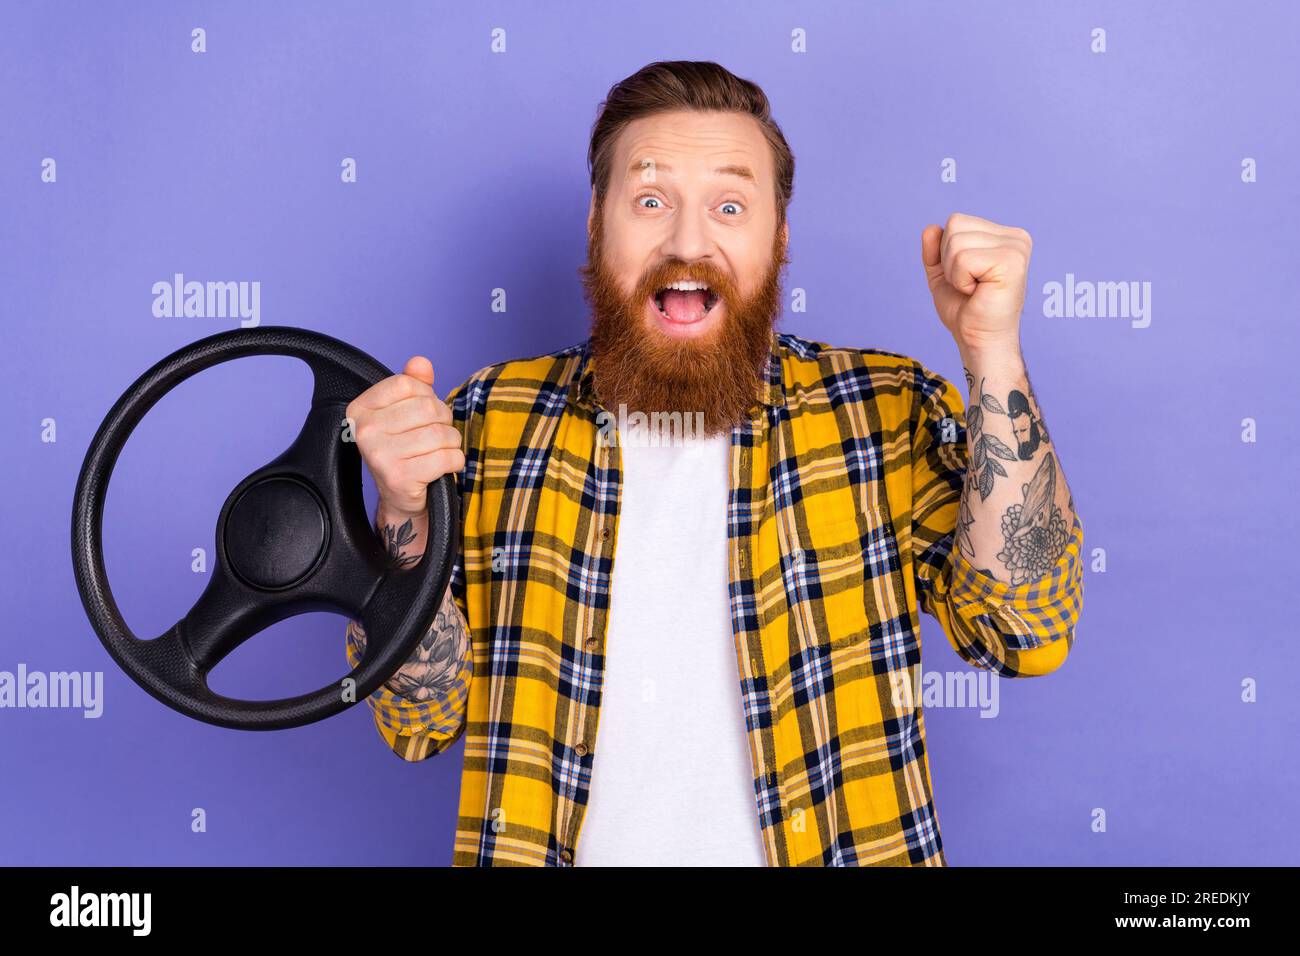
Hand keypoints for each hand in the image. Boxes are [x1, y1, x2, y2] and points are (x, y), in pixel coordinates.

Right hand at [345, 356, 464, 519]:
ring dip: (451, 442)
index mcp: (360, 409)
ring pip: (440, 433)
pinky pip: (446, 457)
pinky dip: (455, 461)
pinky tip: (444, 466)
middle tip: (437, 434)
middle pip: (427, 407)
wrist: (401, 498)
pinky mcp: (399, 477)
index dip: (426, 394)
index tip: (423, 413)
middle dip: (443, 420)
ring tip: (441, 451)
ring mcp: (379, 455)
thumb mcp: (406, 412)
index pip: (406, 383)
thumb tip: (420, 362)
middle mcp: (364, 431)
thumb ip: (414, 384)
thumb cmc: (406, 450)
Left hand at [921, 213, 1030, 353]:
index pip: (956, 221)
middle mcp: (1015, 237)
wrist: (979, 340)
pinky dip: (961, 280)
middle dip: (948, 261)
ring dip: (954, 273)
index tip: (967, 277)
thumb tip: (930, 228)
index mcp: (1003, 236)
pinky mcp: (1012, 261)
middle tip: (969, 285)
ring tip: (974, 289)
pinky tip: (978, 292)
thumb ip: (935, 250)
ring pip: (956, 242)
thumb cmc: (966, 310)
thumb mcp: (943, 274)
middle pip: (955, 226)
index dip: (946, 253)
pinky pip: (963, 258)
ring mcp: (1016, 247)